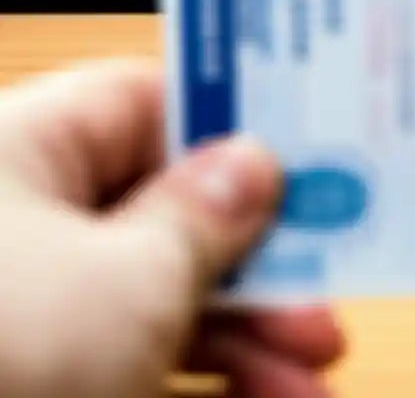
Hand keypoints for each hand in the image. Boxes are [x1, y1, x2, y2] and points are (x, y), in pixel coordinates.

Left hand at [0, 59, 343, 397]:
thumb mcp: (132, 281)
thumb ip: (207, 215)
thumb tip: (251, 167)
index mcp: (15, 155)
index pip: (144, 106)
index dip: (234, 132)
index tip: (310, 166)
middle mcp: (11, 225)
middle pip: (166, 216)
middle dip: (259, 266)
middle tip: (321, 294)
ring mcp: (24, 309)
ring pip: (158, 299)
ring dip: (248, 339)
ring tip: (309, 379)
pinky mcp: (37, 376)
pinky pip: (132, 360)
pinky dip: (204, 382)